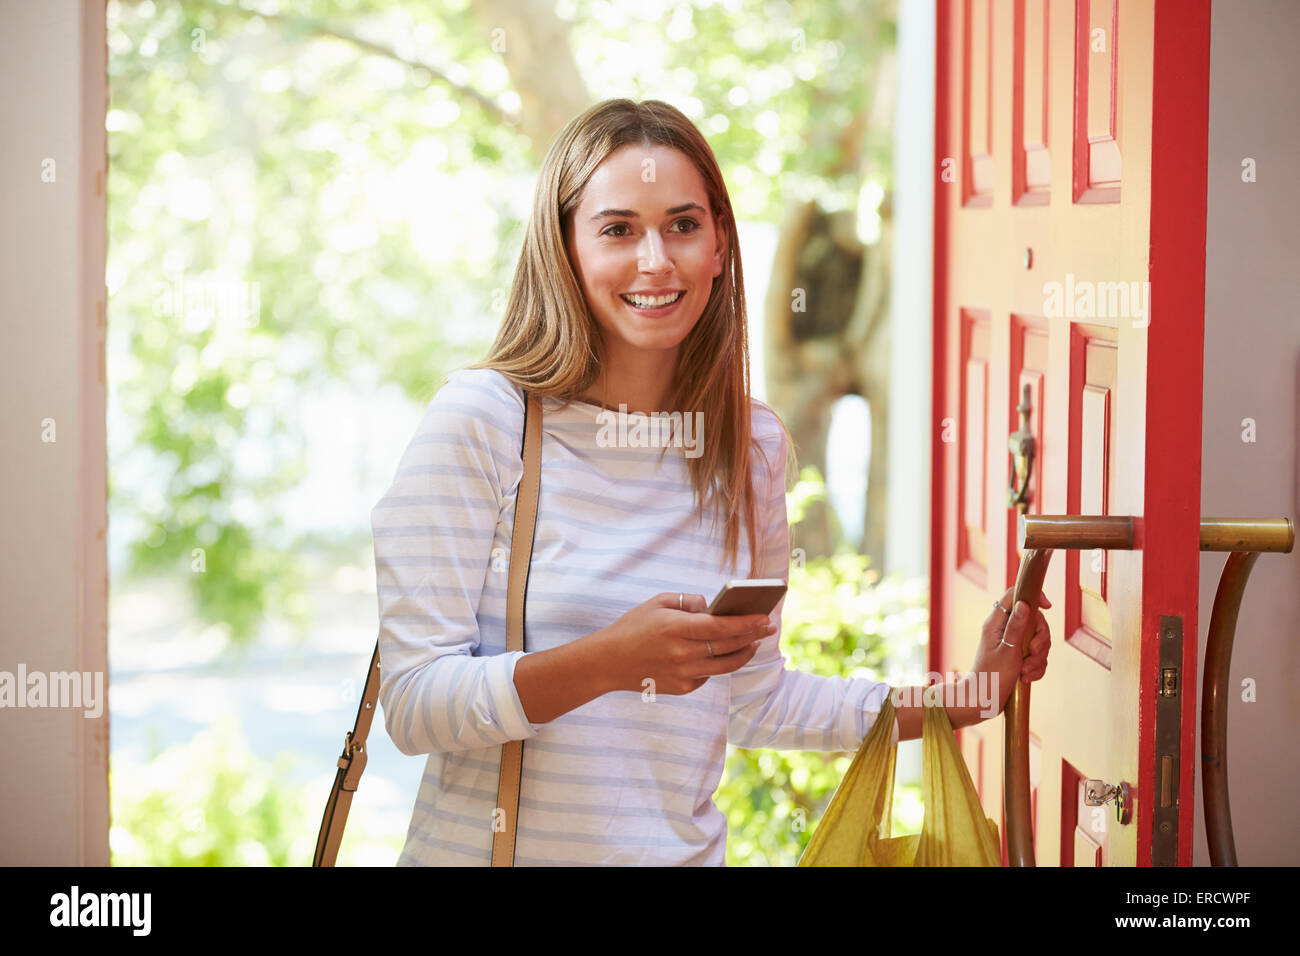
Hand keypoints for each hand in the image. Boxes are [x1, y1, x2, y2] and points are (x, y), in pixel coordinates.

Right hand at [595, 592, 777, 695]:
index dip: (746, 623)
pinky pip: (709, 674)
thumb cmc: (633, 627)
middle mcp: (682, 654)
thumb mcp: (657, 603)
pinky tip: (725, 653)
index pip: (720, 627)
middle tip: (768, 626)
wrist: (608, 662)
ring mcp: (683, 674)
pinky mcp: (682, 688)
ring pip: (725, 665)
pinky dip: (719, 663)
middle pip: (728, 646)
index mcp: (676, 628)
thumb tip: (713, 607)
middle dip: (753, 635)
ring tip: (754, 642)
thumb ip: (689, 601)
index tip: (765, 617)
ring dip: (744, 652)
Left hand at [969, 586, 1052, 716]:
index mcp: (996, 623)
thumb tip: (1024, 603)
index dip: (1033, 596)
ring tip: (1025, 672)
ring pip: (1037, 641)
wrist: (981, 703)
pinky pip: (1036, 657)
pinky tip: (1026, 678)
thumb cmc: (990, 677)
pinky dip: (1035, 668)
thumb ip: (1017, 627)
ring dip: (1037, 659)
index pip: (1015, 596)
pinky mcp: (1016, 658)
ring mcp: (1011, 644)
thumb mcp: (1008, 651)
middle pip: (1033, 620)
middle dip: (1040, 639)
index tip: (1048, 607)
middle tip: (1033, 653)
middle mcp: (1003, 630)